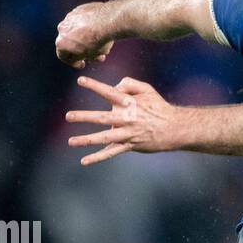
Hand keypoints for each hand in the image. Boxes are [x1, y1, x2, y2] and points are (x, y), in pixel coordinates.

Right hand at [55, 3, 115, 67]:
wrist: (107, 21)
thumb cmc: (98, 40)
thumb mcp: (89, 56)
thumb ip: (81, 57)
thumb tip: (80, 56)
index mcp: (61, 43)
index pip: (63, 56)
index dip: (73, 63)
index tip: (82, 63)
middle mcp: (62, 29)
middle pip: (71, 43)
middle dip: (82, 50)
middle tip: (93, 54)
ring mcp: (69, 17)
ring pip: (76, 31)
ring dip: (85, 38)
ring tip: (100, 44)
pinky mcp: (78, 9)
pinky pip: (81, 21)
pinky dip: (87, 27)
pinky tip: (99, 31)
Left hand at [65, 76, 182, 165]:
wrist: (174, 129)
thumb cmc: (158, 107)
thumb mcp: (147, 89)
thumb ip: (129, 83)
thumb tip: (114, 87)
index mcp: (129, 103)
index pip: (109, 93)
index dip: (95, 86)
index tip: (80, 81)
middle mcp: (127, 119)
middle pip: (102, 118)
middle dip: (84, 117)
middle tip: (68, 116)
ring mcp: (127, 134)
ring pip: (104, 138)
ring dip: (86, 140)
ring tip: (71, 142)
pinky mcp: (130, 145)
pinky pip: (111, 153)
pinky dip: (97, 158)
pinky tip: (84, 161)